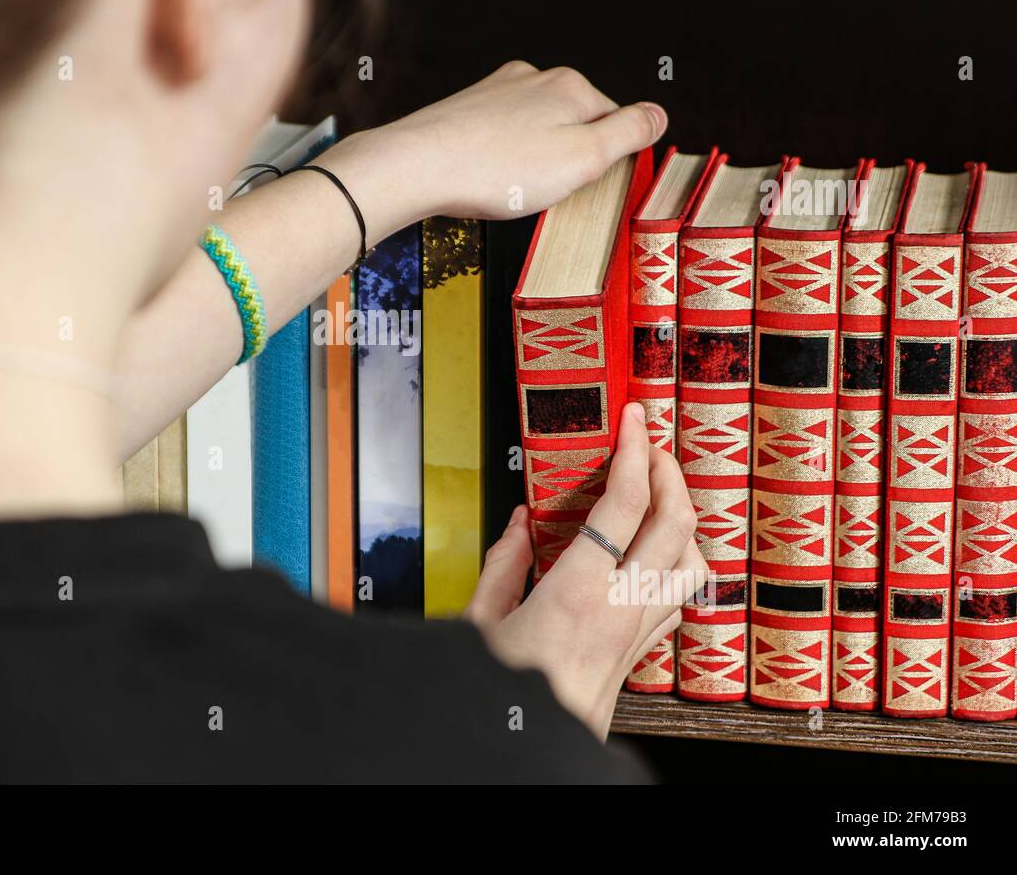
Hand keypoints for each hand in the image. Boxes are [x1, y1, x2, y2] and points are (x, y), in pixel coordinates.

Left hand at [314, 61, 667, 244]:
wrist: (417, 166)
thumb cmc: (496, 169)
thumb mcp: (583, 159)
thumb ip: (628, 134)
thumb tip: (659, 114)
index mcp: (572, 87)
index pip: (616, 121)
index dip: (605, 161)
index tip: (586, 184)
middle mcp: (535, 78)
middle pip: (574, 123)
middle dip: (566, 159)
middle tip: (545, 190)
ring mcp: (498, 91)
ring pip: (535, 130)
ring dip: (531, 161)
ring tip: (512, 187)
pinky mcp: (467, 109)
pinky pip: (501, 137)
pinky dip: (501, 160)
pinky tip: (488, 179)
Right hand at [465, 402, 705, 738]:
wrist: (525, 755)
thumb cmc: (498, 694)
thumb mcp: (477, 620)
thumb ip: (503, 564)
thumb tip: (520, 522)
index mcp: (577, 591)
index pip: (627, 502)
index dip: (635, 449)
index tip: (634, 417)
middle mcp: (621, 608)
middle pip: (677, 521)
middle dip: (669, 470)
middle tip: (650, 442)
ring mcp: (639, 632)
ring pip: (695, 561)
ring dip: (685, 517)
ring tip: (662, 493)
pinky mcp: (641, 653)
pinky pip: (681, 597)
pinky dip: (682, 562)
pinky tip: (662, 551)